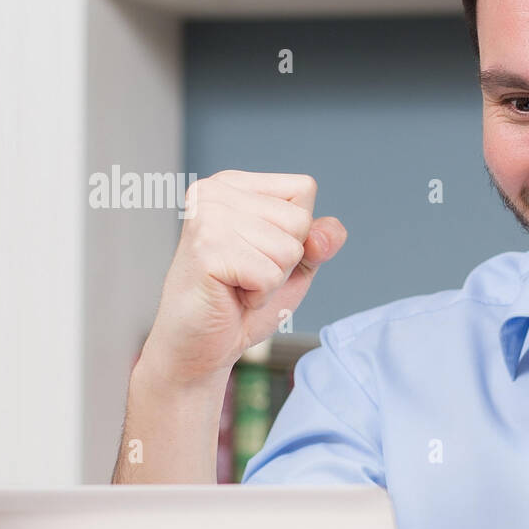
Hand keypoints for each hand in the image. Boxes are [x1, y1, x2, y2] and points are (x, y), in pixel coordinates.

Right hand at [139, 170, 345, 385]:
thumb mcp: (295, 264)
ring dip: (272, 280)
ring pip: (288, 249)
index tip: (259, 252)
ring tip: (237, 284)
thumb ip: (320, 241)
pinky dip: (260, 295)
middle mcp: (215, 192)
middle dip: (284, 260)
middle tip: (246, 274)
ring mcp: (207, 218)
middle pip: (299, 220)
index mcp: (233, 184)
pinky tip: (231, 295)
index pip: (303, 189)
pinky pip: (270, 274)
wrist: (201, 344)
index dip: (297, 233)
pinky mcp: (206, 250)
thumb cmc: (242, 301)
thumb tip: (327, 234)